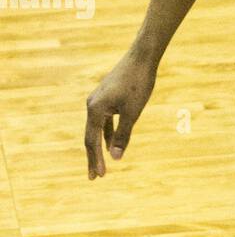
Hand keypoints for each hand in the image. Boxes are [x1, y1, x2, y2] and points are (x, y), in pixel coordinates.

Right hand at [85, 48, 157, 178]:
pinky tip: (111, 145)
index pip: (93, 141)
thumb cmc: (138, 84)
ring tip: (101, 165)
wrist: (141, 58)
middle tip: (94, 178)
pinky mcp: (106, 97)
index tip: (100, 176)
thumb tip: (116, 157)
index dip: (96, 160)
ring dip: (99, 147)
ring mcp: (98, 100)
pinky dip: (107, 134)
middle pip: (90, 137)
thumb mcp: (133, 113)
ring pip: (96, 129)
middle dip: (93, 158)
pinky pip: (103, 121)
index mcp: (95, 109)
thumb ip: (124, 135)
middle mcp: (92, 105)